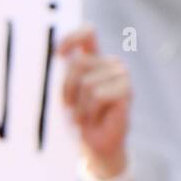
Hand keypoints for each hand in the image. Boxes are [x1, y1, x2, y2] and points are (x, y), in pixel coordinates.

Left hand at [58, 27, 129, 174]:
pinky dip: (90, 113)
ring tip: (84, 117)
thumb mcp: (65, 95)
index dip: (71, 38)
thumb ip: (63, 75)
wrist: (94, 146)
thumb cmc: (77, 120)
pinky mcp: (127, 90)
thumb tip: (53, 59)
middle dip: (67, 90)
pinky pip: (98, 96)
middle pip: (78, 64)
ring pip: (87, 83)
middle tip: (72, 108)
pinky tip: (94, 121)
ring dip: (79, 106)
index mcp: (94, 60)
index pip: (87, 34)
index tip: (57, 54)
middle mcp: (109, 63)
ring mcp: (121, 75)